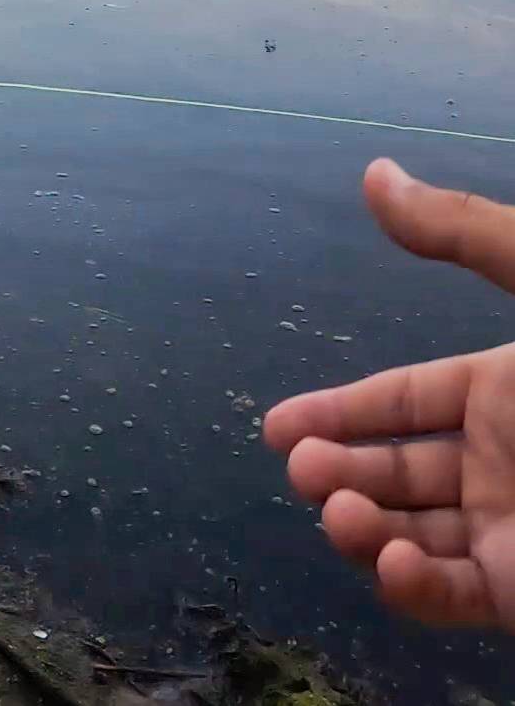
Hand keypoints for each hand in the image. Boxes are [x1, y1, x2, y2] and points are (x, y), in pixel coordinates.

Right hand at [264, 158, 514, 630]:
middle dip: (335, 469)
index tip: (277, 427)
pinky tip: (389, 557)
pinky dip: (408, 585)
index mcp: (507, 391)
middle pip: (394, 471)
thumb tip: (374, 173)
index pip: (402, 404)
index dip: (337, 413)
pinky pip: (450, 595)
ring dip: (360, 526)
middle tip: (302, 466)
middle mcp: (506, 462)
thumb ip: (465, 232)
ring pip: (409, 534)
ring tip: (338, 508)